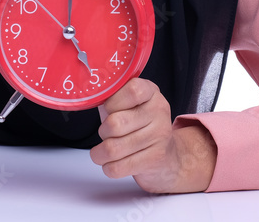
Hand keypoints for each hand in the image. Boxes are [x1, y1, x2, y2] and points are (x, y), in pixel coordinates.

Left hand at [90, 78, 216, 193]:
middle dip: (102, 132)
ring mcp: (159, 136)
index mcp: (151, 92)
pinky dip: (108, 167)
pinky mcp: (155, 159)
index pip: (131, 91)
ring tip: (102, 151)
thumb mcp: (127, 104)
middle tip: (105, 133)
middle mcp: (159, 111)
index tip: (108, 108)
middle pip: (115, 124)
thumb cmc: (138, 125)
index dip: (112, 102)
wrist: (167, 156)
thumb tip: (92, 95)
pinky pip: (118, 167)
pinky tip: (111, 163)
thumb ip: (112, 96)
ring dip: (100, 153)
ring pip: (113, 148)